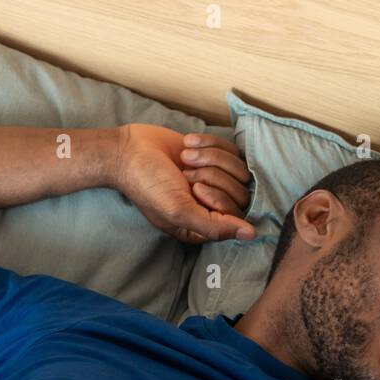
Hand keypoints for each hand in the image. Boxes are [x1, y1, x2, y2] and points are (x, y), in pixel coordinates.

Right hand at [113, 124, 255, 243]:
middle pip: (242, 192)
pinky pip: (233, 150)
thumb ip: (215, 227)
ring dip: (210, 157)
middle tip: (186, 173)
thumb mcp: (179, 211)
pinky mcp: (215, 156)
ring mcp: (216, 180)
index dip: (217, 197)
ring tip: (186, 157)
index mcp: (204, 226)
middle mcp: (213, 206)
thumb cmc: (149, 184)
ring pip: (240, 169)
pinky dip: (210, 143)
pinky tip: (188, 145)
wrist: (129, 150)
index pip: (236, 216)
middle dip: (212, 176)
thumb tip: (251, 235)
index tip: (192, 188)